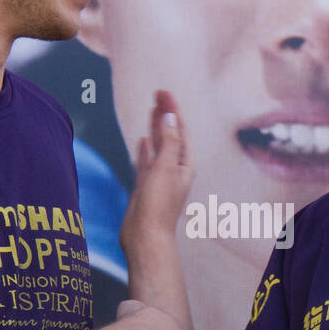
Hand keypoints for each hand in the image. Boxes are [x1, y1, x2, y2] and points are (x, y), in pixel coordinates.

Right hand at [120, 90, 193, 256]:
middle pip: (171, 134)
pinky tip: (143, 139)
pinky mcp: (146, 186)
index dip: (173, 110)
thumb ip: (169, 141)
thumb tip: (170, 116)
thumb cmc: (159, 205)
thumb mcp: (166, 168)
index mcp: (185, 164)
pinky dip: (146, 149)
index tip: (163, 93)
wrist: (146, 236)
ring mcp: (160, 177)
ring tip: (152, 110)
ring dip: (156, 128)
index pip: (181, 129)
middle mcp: (175, 169)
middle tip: (158, 94)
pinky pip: (147, 161)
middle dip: (166, 114)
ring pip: (159, 146)